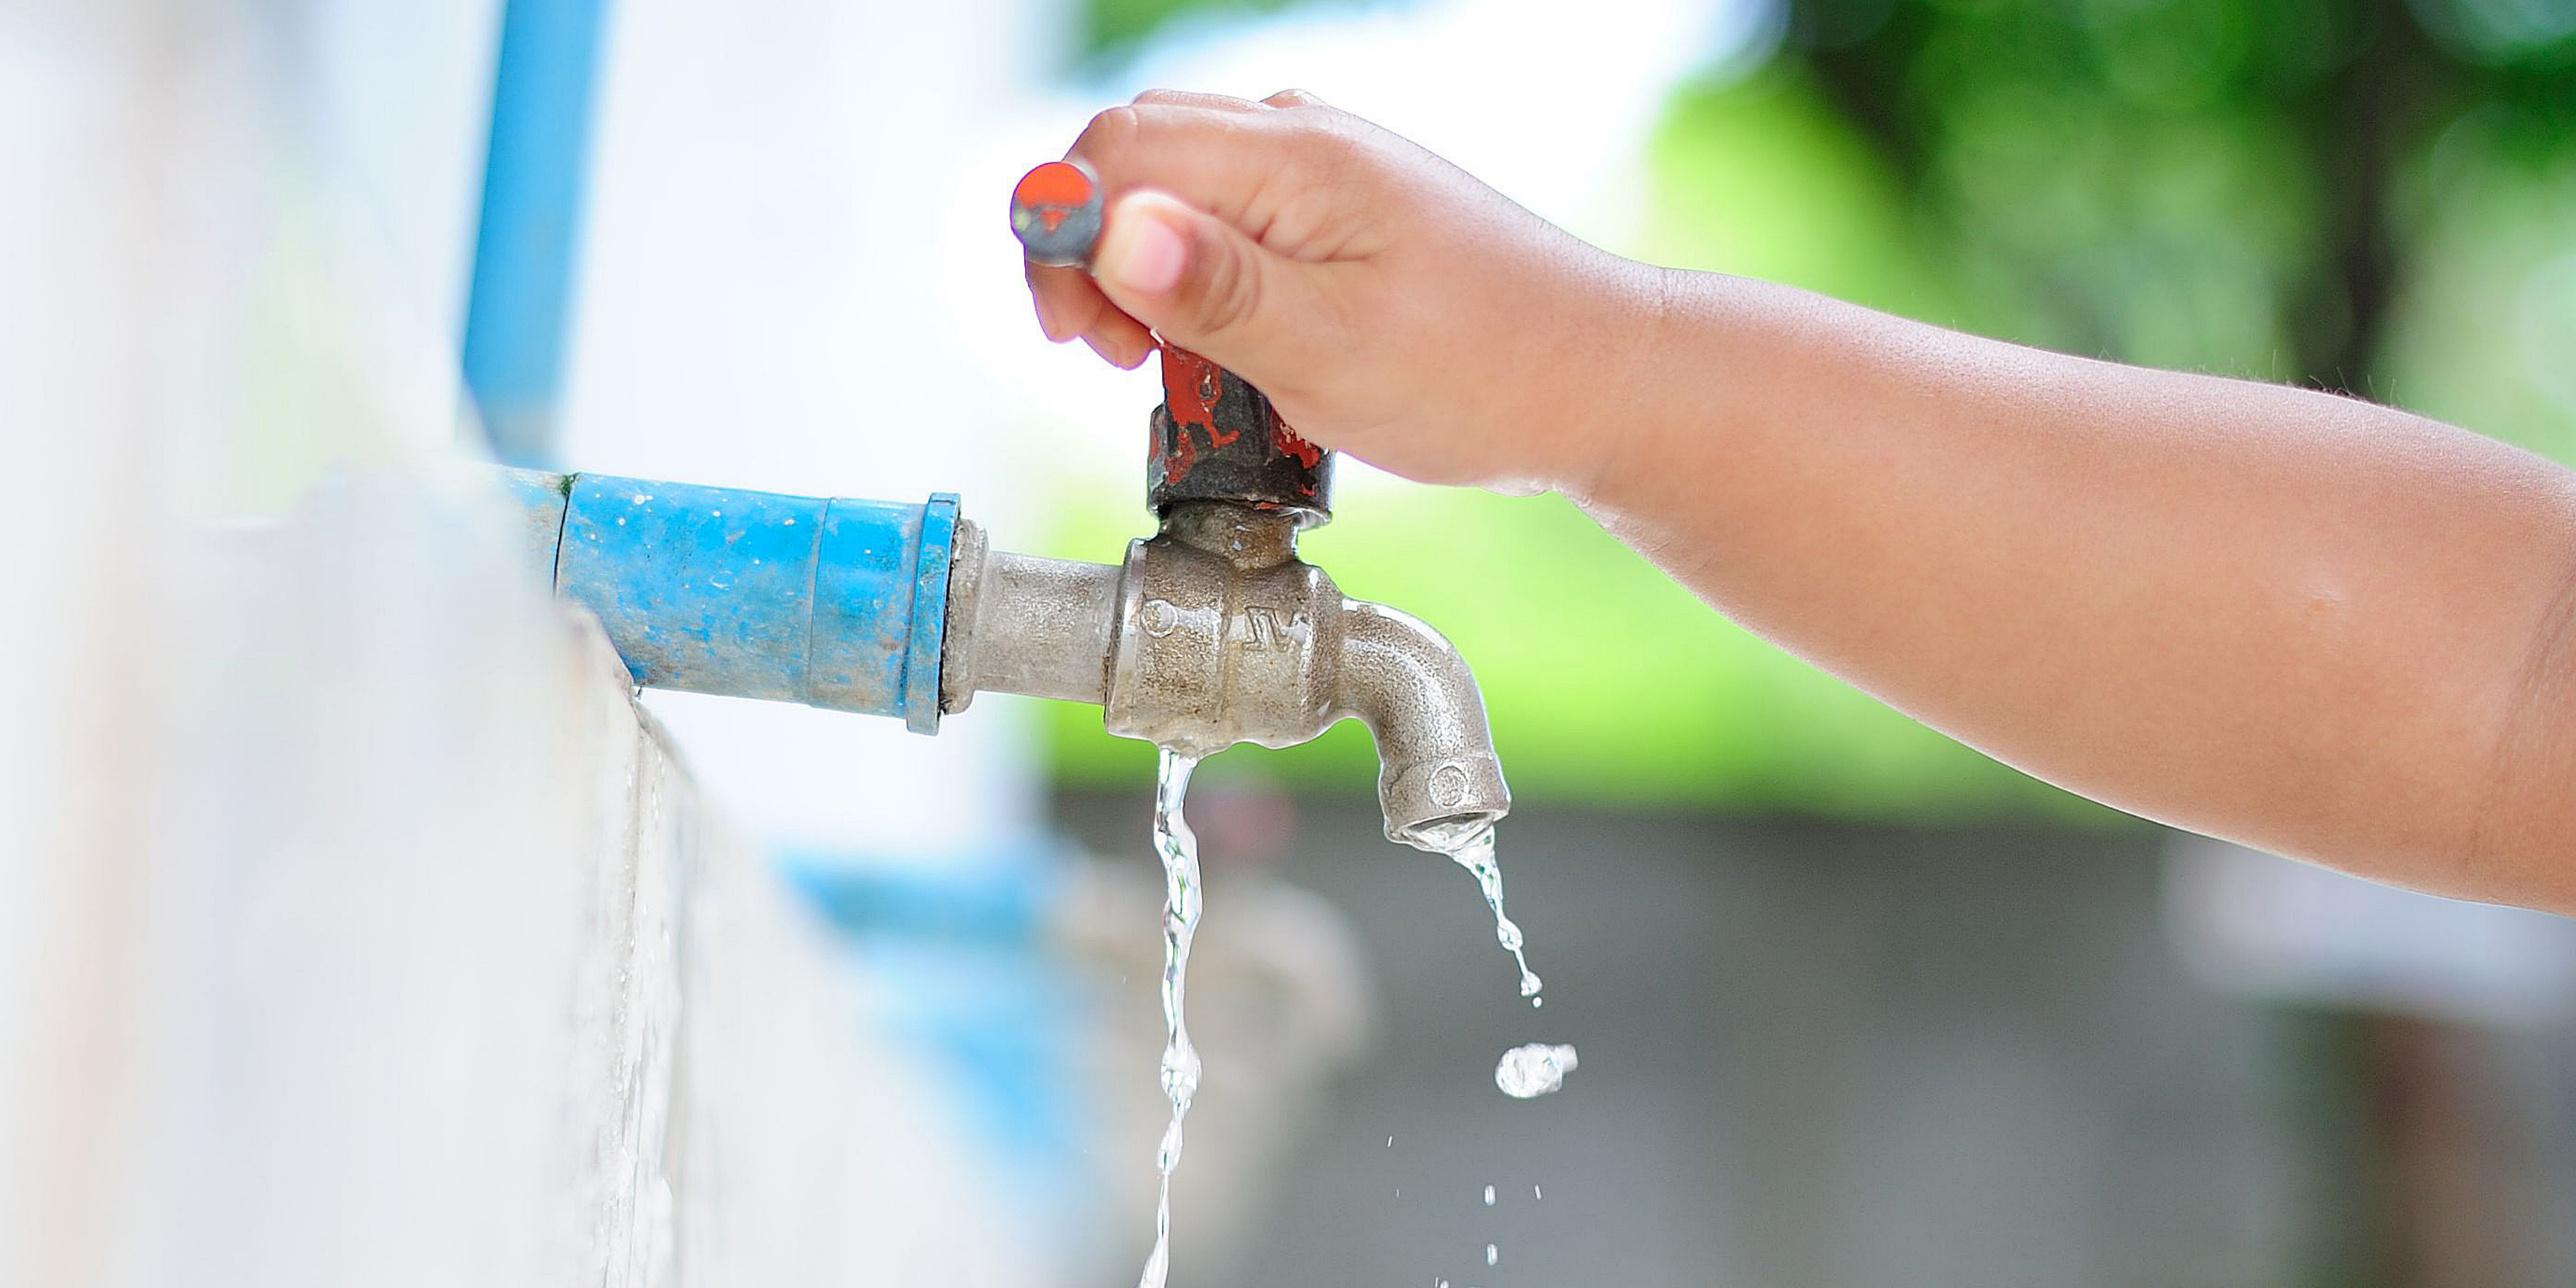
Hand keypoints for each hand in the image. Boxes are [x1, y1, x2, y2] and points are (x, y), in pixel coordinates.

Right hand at [1026, 90, 1656, 493]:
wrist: (1596, 379)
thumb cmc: (1482, 373)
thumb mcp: (1331, 350)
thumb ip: (1214, 290)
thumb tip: (1111, 231)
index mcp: (1295, 156)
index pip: (1116, 150)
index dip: (1065, 234)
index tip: (1078, 332)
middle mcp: (1302, 136)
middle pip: (1133, 155)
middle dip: (1093, 251)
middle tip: (1116, 354)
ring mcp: (1321, 168)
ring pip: (1175, 187)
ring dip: (1143, 268)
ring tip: (1169, 358)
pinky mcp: (1335, 209)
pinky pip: (1227, 217)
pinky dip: (1196, 275)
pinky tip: (1222, 342)